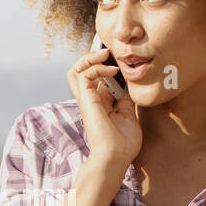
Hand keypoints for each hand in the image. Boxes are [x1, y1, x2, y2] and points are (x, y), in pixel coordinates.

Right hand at [66, 34, 141, 170]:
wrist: (115, 157)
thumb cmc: (123, 144)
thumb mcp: (130, 116)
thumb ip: (126, 100)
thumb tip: (129, 86)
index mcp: (101, 103)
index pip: (97, 77)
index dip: (105, 63)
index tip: (118, 54)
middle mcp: (91, 99)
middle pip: (81, 71)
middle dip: (92, 56)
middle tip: (107, 48)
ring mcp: (87, 100)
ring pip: (76, 70)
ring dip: (89, 58)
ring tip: (105, 54)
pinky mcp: (86, 100)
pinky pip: (84, 75)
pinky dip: (96, 67)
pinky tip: (111, 69)